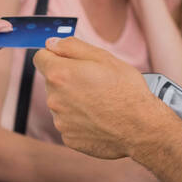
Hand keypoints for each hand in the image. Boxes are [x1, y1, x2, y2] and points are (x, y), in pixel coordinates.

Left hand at [33, 36, 161, 159]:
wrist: (141, 129)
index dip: (55, 55)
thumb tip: (52, 43)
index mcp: (60, 75)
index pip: (41, 57)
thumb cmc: (126, 91)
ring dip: (74, 100)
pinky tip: (99, 118)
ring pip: (61, 103)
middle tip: (95, 82)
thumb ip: (72, 47)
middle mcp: (54, 99)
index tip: (68, 59)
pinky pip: (69, 123)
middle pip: (52, 82)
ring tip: (100, 103)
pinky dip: (80, 120)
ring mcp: (60, 121)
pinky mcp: (68, 138)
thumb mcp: (103, 58)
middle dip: (68, 79)